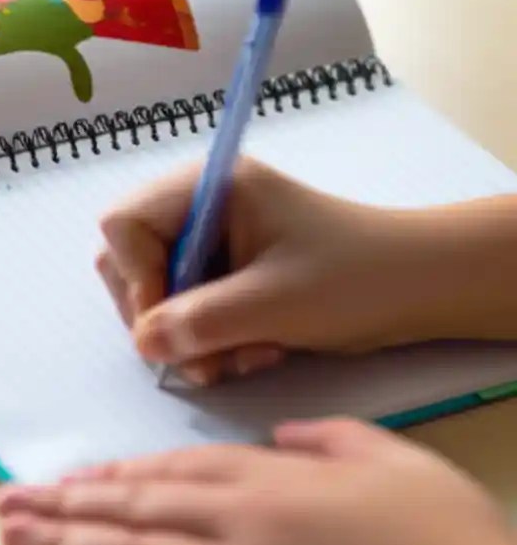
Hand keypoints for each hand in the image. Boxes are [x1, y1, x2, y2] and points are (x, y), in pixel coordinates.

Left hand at [0, 419, 516, 544]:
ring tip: (12, 537)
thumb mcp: (396, 464)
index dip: (113, 476)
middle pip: (134, 512)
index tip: (71, 478)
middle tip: (9, 500)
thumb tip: (282, 437)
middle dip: (65, 506)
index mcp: (273, 483)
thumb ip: (329, 440)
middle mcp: (240, 531)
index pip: (172, 472)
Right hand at [95, 157, 458, 385]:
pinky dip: (212, 342)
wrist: (422, 288)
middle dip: (164, 319)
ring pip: (157, 296)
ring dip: (192, 339)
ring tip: (243, 357)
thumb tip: (143, 344)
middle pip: (130, 265)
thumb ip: (200, 322)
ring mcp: (211, 241)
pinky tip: (254, 351)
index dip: (136, 278)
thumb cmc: (356, 278)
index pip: (123, 226)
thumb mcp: (273, 303)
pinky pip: (187, 313)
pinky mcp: (226, 273)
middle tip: (206, 356)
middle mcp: (200, 207)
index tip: (172, 324)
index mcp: (208, 188)